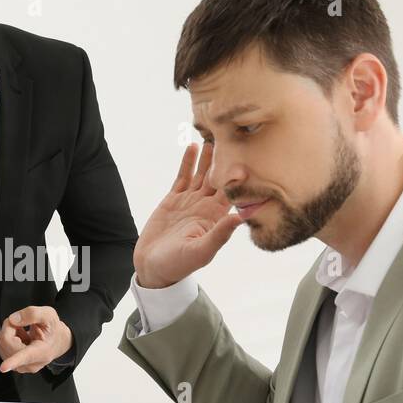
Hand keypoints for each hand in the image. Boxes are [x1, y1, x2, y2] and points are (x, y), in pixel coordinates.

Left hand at [0, 306, 72, 373]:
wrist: (58, 341)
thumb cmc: (53, 330)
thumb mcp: (49, 315)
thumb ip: (33, 314)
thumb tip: (13, 320)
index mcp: (41, 352)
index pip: (26, 356)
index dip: (13, 362)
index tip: (3, 368)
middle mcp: (31, 363)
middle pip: (7, 341)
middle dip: (10, 327)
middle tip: (22, 322)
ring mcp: (21, 366)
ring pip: (1, 343)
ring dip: (8, 332)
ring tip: (23, 331)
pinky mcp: (13, 365)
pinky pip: (0, 346)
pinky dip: (6, 338)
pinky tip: (19, 337)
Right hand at [134, 141, 242, 288]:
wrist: (153, 268)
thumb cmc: (178, 265)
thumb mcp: (201, 251)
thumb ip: (220, 234)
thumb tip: (241, 217)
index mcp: (216, 216)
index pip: (232, 191)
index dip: (240, 174)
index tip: (249, 154)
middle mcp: (205, 206)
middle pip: (219, 176)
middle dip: (225, 158)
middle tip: (233, 135)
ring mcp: (190, 201)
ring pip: (202, 173)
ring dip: (208, 156)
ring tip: (214, 135)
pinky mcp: (173, 199)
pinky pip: (182, 176)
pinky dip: (188, 162)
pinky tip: (192, 147)